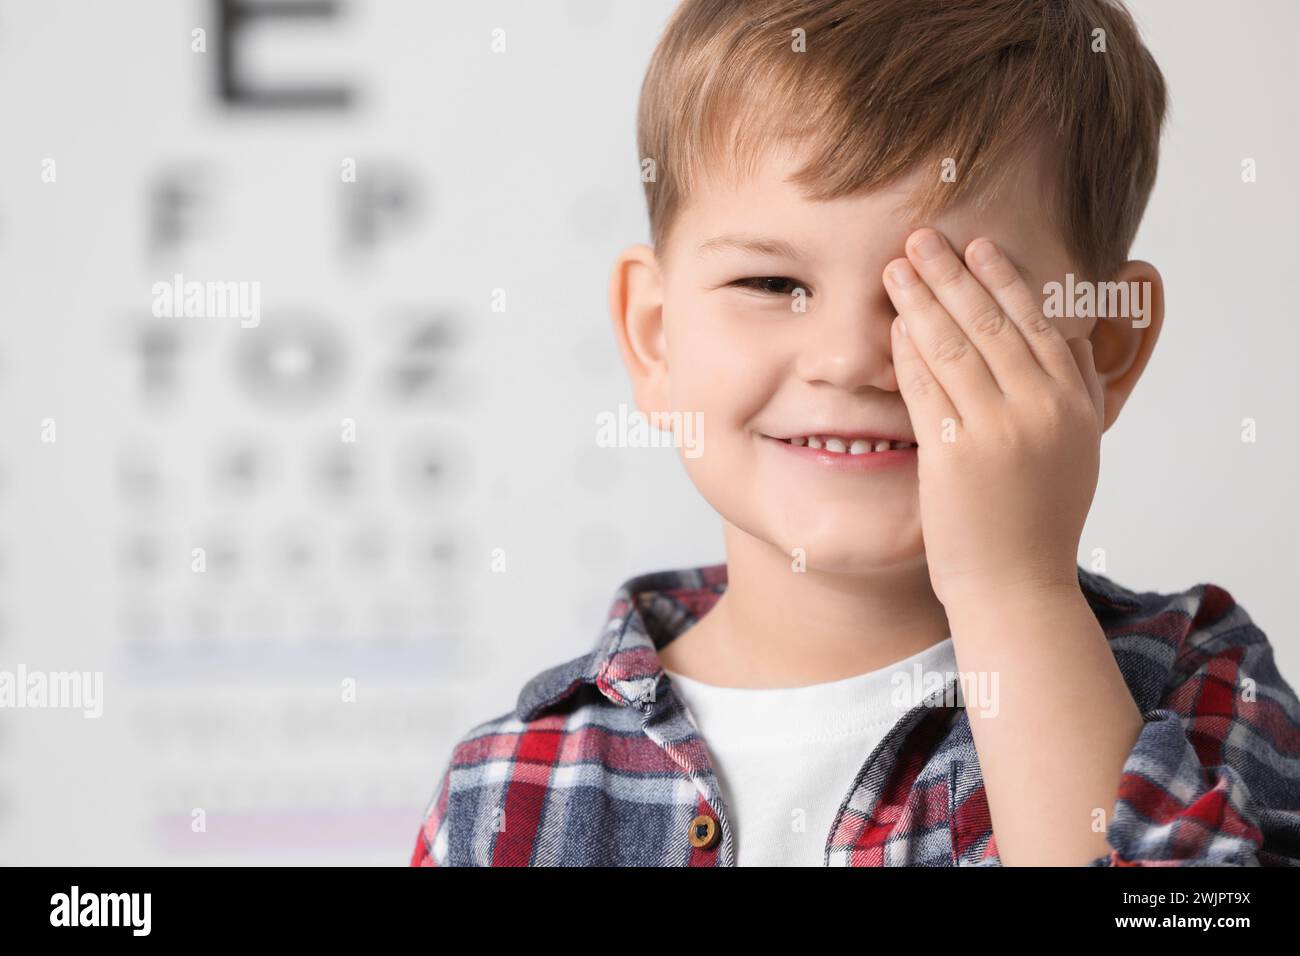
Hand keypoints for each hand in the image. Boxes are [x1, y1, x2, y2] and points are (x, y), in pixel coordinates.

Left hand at [882, 228, 1103, 607]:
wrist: (1016, 587)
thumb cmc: (1038, 521)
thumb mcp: (1076, 451)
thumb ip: (1073, 391)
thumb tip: (1065, 335)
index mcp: (1075, 406)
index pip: (1037, 323)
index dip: (1004, 279)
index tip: (980, 246)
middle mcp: (1042, 411)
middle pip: (993, 324)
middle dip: (954, 274)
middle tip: (925, 238)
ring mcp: (999, 432)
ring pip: (956, 348)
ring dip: (923, 300)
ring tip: (899, 267)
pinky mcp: (955, 455)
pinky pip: (927, 388)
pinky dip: (910, 351)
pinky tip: (896, 323)